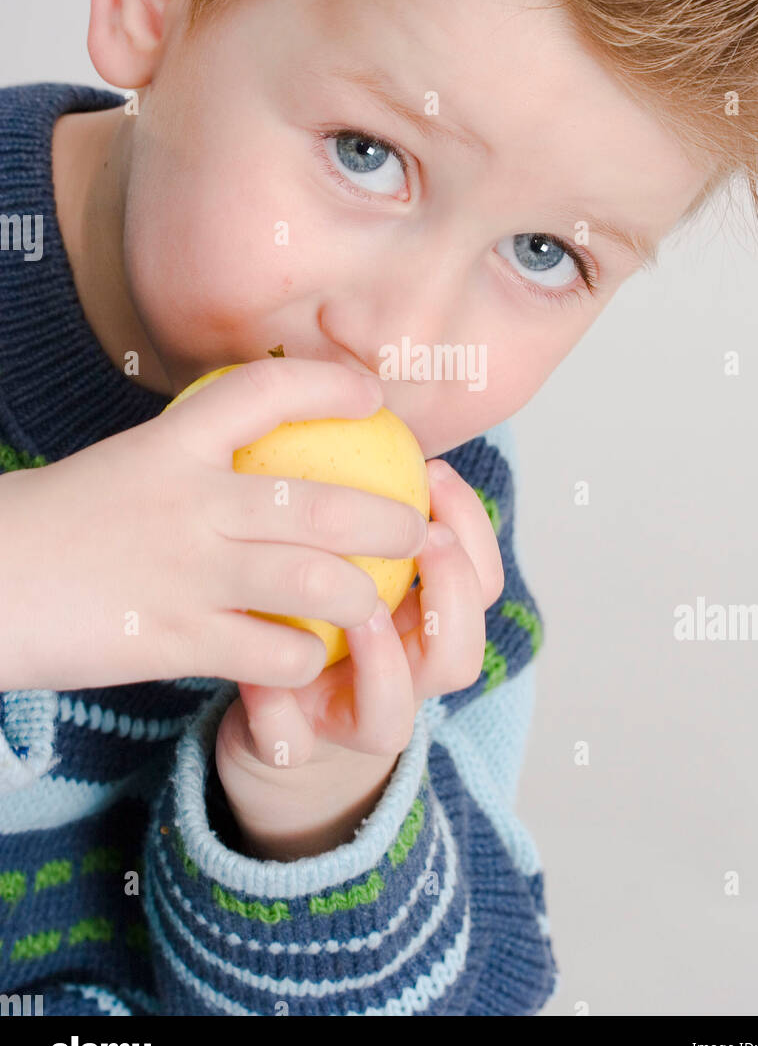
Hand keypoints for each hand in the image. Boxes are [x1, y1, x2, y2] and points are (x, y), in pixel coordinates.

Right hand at [0, 357, 424, 691]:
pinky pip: (271, 654)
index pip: (265, 391)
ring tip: (375, 599)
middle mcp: (189, 503)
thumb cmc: (55, 523)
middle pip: (319, 503)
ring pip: (312, 583)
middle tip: (415, 526)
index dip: (330, 386)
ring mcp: (185, 574)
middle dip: (387, 517)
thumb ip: (191, 459)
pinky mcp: (173, 639)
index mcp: (170, 444)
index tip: (374, 396)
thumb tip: (259, 452)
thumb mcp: (124, 465)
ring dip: (361, 594)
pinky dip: (304, 659)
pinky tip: (308, 657)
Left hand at [214, 457, 504, 859]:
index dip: (472, 531)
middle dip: (451, 595)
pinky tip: (255, 670)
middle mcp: (401, 682)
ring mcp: (347, 725)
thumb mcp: (341, 552)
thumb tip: (357, 397)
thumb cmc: (306, 608)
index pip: (479, 583)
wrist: (265, 712)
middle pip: (460, 656)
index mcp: (422, 629)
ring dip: (381, 662)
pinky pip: (291, 739)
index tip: (433, 473)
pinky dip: (275, 705)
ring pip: (391, 720)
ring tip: (360, 610)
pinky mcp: (291, 750)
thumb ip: (356, 498)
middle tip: (424, 536)